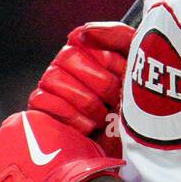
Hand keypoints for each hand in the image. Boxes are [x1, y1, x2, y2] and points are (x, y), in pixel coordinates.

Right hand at [29, 22, 134, 153]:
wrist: (134, 149)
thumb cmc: (137, 104)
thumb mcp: (139, 62)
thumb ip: (116, 35)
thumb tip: (81, 32)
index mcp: (89, 50)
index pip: (83, 39)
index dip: (107, 60)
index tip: (124, 75)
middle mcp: (67, 65)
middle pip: (67, 56)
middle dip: (98, 82)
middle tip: (114, 99)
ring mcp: (52, 87)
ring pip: (53, 77)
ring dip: (85, 101)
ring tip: (103, 116)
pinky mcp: (43, 110)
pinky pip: (42, 100)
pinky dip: (69, 115)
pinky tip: (88, 127)